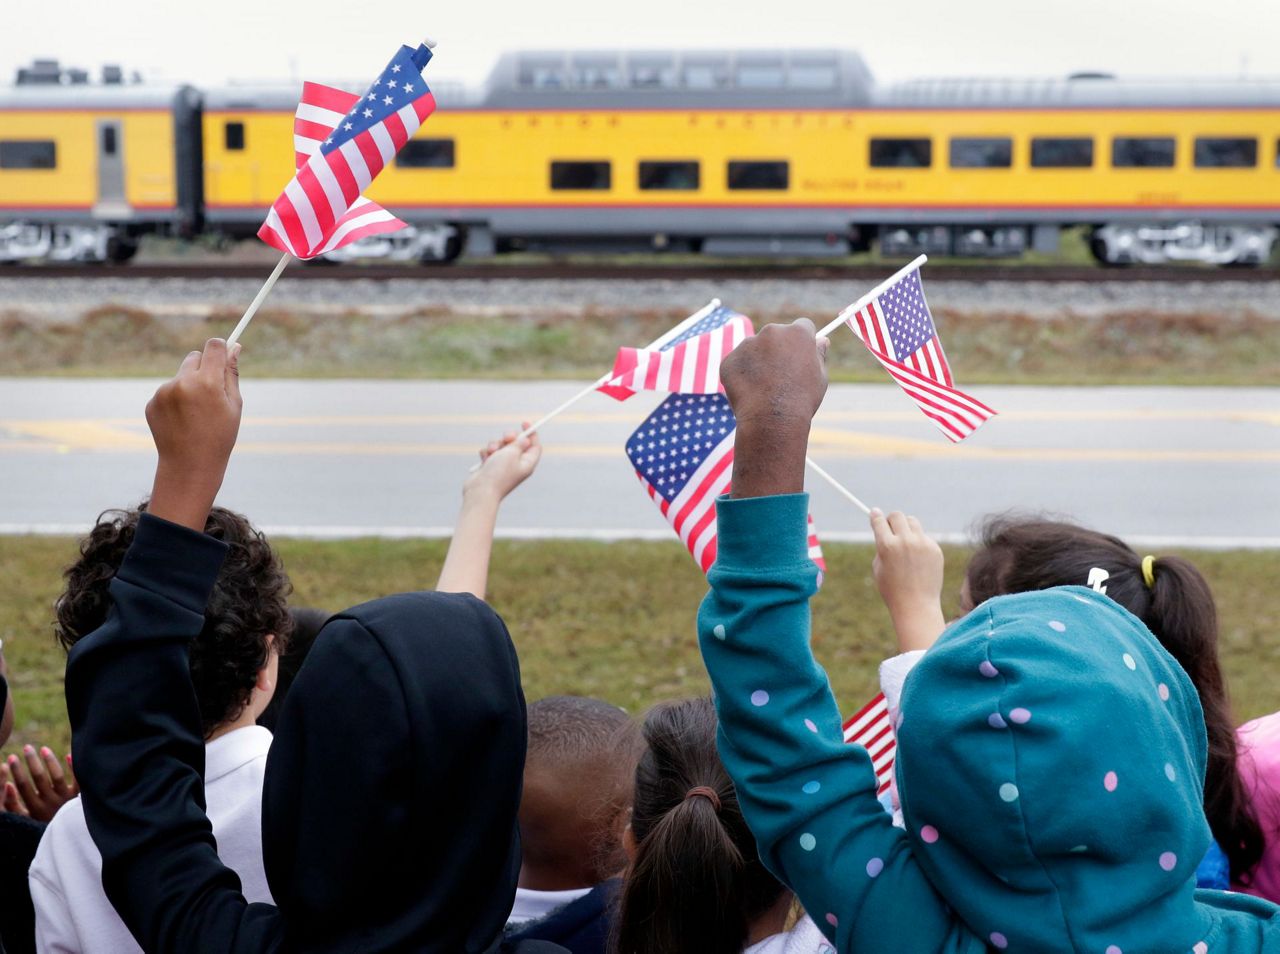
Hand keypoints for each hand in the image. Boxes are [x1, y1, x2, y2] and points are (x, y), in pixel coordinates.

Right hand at [1, 745, 77, 822]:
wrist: (68, 839)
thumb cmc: (41, 827)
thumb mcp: (24, 820)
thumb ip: (13, 805)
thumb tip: (7, 785)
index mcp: (35, 808)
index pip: (23, 786)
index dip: (16, 771)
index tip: (10, 757)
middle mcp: (50, 803)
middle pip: (39, 778)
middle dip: (31, 761)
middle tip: (26, 747)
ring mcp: (65, 799)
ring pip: (56, 776)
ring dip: (49, 761)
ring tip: (43, 749)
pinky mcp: (78, 797)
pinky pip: (78, 780)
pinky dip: (74, 767)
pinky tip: (68, 755)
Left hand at [145, 339, 242, 530]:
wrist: (189, 467)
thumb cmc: (219, 437)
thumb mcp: (234, 406)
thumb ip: (232, 374)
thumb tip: (234, 347)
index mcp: (207, 382)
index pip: (213, 346)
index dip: (220, 349)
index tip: (224, 355)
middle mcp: (182, 383)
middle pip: (195, 357)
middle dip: (204, 367)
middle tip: (212, 391)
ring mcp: (163, 392)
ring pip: (180, 375)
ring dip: (189, 385)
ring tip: (196, 413)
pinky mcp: (152, 403)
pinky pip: (168, 391)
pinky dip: (175, 400)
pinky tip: (182, 421)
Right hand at [462, 426, 541, 505]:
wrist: (480, 491)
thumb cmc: (498, 473)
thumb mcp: (512, 453)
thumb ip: (519, 443)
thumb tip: (525, 439)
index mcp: (527, 463)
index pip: (534, 446)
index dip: (531, 433)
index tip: (525, 423)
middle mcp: (516, 464)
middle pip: (517, 443)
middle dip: (509, 437)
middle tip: (506, 438)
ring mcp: (503, 465)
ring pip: (501, 446)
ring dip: (495, 445)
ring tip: (491, 452)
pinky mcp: (490, 466)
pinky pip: (490, 452)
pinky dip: (487, 453)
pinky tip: (484, 460)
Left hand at [720, 320, 828, 497]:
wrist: (772, 420)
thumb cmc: (801, 400)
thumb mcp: (819, 377)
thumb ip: (818, 355)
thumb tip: (822, 340)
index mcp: (797, 332)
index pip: (802, 327)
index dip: (801, 342)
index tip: (799, 355)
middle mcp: (771, 332)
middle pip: (775, 336)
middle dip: (777, 350)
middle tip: (780, 377)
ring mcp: (748, 344)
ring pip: (754, 349)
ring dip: (758, 362)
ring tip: (765, 389)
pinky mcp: (730, 360)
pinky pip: (737, 365)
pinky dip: (742, 376)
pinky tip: (751, 393)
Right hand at [870, 509, 946, 652]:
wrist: (916, 605)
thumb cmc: (892, 589)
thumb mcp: (878, 567)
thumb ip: (881, 547)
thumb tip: (885, 531)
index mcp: (887, 546)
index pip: (879, 521)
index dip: (875, 515)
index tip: (874, 512)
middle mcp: (905, 541)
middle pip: (897, 515)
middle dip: (891, 519)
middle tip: (890, 528)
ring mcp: (922, 544)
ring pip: (913, 522)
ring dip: (906, 527)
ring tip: (905, 543)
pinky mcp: (935, 549)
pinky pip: (924, 537)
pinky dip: (919, 543)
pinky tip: (918, 560)